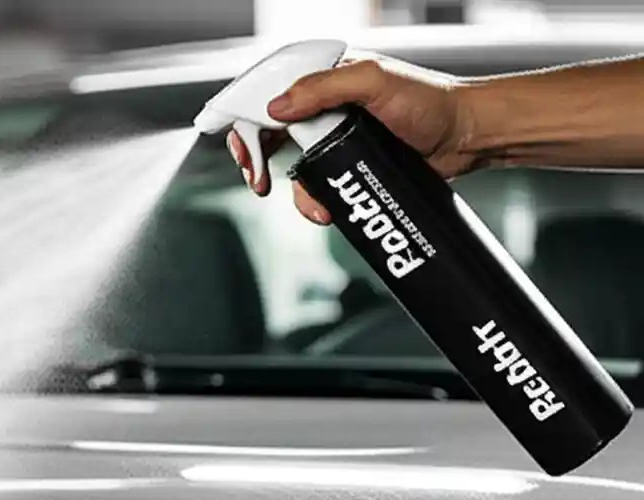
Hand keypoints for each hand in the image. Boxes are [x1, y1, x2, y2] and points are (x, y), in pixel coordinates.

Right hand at [228, 57, 478, 224]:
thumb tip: (275, 108)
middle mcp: (322, 106)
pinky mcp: (348, 167)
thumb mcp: (374, 81)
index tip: (244, 147)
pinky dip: (314, 202)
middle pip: (267, 132)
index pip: (267, 93)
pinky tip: (327, 211)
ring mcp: (333, 138)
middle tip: (257, 180)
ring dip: (293, 191)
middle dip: (255, 158)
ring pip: (290, 166)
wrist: (467, 137)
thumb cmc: (430, 101)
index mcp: (323, 77)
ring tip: (313, 205)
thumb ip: (323, 87)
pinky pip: (317, 186)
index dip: (246, 119)